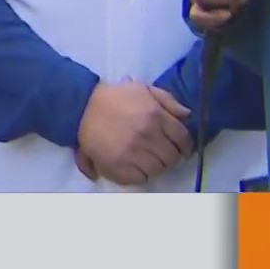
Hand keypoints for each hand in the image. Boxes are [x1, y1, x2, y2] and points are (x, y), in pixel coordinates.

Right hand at [75, 83, 192, 185]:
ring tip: (150, 161)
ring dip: (157, 167)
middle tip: (165, 155)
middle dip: (172, 157)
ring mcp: (132, 153)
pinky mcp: (118, 165)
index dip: (186, 146)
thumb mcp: (144, 89)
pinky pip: (140, 179)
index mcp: (155, 116)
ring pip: (158, 170)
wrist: (82, 107)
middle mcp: (146, 135)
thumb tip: (188, 115)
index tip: (182, 149)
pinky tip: (137, 167)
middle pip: (172, 157)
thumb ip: (168, 101)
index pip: (182, 139)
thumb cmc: (115, 97)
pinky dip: (142, 175)